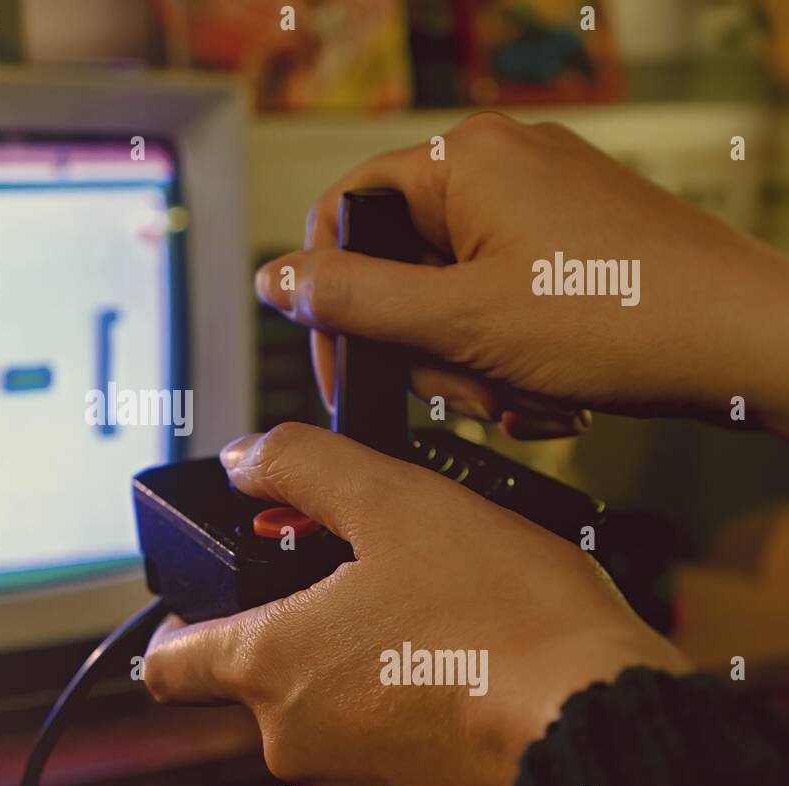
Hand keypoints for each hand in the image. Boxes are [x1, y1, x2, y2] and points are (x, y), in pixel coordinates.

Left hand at [142, 423, 692, 785]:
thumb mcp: (398, 500)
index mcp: (270, 667)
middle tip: (361, 586)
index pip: (166, 663)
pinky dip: (402, 716)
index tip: (200, 607)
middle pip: (257, 682)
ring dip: (354, 675)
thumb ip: (303, 467)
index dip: (177, 625)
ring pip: (324, 719)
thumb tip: (248, 459)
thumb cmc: (508, 623)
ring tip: (424, 627)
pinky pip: (379, 755)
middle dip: (298, 632)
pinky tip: (455, 676)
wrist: (602, 726)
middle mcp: (294, 743)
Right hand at [255, 112, 788, 437]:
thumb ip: (352, 300)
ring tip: (516, 396)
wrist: (748, 344)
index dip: (331, 294)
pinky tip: (543, 391)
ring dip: (468, 362)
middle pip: (401, 263)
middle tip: (459, 389)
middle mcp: (501, 164)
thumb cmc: (622, 318)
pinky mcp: (574, 241)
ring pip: (450, 293)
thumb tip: (275, 278)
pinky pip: (500, 299)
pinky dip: (508, 354)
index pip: (347, 213)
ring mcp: (542, 202)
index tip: (342, 360)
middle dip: (421, 345)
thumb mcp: (458, 322)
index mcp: (464, 159)